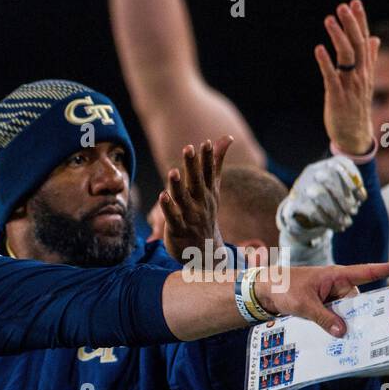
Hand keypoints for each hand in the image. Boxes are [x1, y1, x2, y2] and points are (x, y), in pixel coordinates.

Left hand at [159, 137, 231, 262]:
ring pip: (183, 200)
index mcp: (209, 192)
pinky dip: (168, 208)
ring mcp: (190, 217)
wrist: (205, 251)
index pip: (210, 173)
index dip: (208, 158)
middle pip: (197, 182)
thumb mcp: (213, 189)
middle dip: (193, 166)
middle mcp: (201, 203)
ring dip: (178, 186)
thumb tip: (226, 138)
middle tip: (188, 148)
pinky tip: (162, 196)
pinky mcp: (178, 230)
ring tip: (173, 171)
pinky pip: (173, 218)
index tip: (206, 142)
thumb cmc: (205, 214)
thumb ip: (216, 164)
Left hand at [252, 259, 388, 335]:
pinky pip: (332, 317)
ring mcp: (328, 296)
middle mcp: (336, 285)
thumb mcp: (303, 304)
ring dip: (342, 322)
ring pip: (345, 312)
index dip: (388, 268)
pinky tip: (331, 337)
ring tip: (341, 337)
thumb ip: (323, 318)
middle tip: (362, 330)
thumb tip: (343, 331)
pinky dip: (332, 325)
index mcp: (336, 276)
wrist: (262, 291)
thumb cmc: (282, 288)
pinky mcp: (320, 306)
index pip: (367, 272)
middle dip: (358, 315)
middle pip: (356, 302)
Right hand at [278, 156, 365, 242]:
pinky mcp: (295, 202)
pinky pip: (313, 211)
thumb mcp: (344, 188)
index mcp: (327, 164)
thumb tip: (360, 199)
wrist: (305, 205)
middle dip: (344, 198)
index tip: (363, 199)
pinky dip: (327, 221)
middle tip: (354, 212)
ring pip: (320, 195)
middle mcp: (313, 171)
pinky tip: (337, 227)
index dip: (353, 182)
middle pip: (328, 178)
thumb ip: (353, 189)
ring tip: (347, 223)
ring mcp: (302, 186)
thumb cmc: (332, 195)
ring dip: (336, 211)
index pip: (340, 164)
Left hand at [315, 0, 377, 154]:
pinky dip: (325, 62)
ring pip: (346, 56)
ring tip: (329, 20)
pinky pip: (331, 76)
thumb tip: (374, 39)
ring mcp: (350, 85)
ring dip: (338, 37)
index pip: (364, 39)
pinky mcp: (337, 96)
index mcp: (366, 69)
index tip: (354, 3)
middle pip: (357, 44)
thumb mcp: (364, 80)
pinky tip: (318, 49)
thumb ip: (369, 59)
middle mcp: (360, 74)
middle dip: (350, 24)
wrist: (354, 134)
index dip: (360, 21)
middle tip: (343, 6)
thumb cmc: (356, 105)